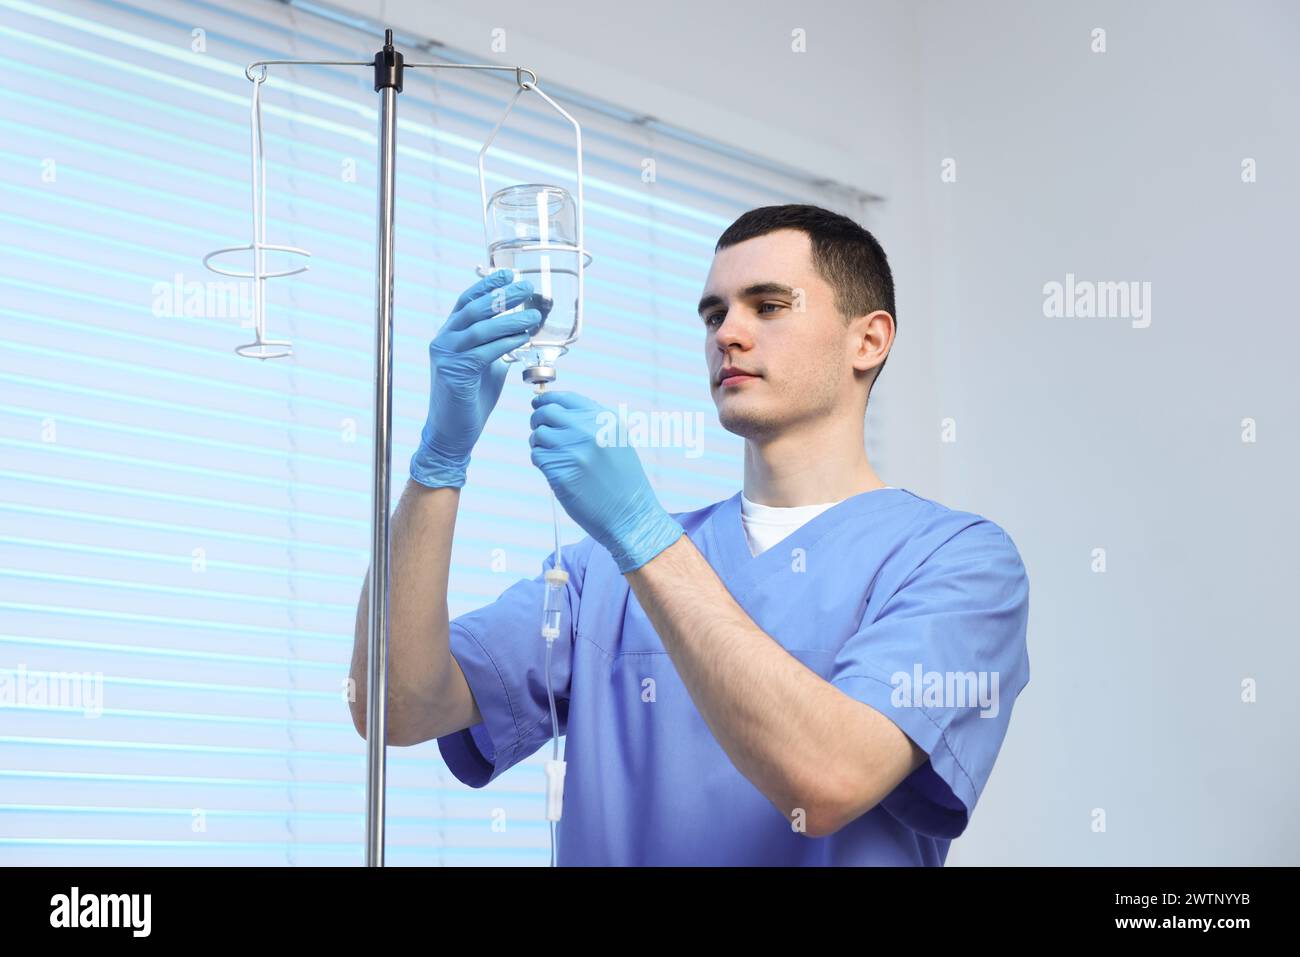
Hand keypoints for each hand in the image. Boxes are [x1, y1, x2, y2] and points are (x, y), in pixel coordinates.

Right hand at [409, 270, 542, 487]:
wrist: (452, 432)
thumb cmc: (470, 399)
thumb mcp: (485, 365)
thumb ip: (496, 346)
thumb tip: (520, 330)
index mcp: (449, 334)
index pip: (467, 301)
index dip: (487, 285)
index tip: (508, 273)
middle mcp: (444, 340)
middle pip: (474, 308)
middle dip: (502, 296)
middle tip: (526, 288)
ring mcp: (446, 356)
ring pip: (480, 328)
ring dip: (510, 320)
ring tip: (534, 315)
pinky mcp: (455, 372)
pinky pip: (484, 351)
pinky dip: (505, 342)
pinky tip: (522, 338)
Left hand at [529, 391, 683, 573]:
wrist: (630, 514)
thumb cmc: (623, 480)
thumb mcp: (617, 440)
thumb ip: (590, 423)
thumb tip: (556, 409)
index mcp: (604, 419)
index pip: (566, 398)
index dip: (548, 399)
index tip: (540, 405)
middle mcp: (588, 430)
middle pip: (546, 412)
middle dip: (538, 420)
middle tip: (541, 432)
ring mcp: (573, 450)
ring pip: (538, 435)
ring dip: (539, 445)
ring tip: (555, 458)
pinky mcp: (560, 471)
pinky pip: (537, 456)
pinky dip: (541, 462)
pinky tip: (556, 471)